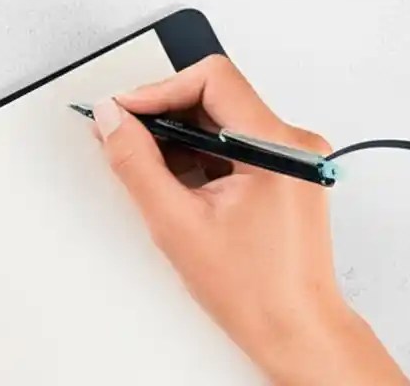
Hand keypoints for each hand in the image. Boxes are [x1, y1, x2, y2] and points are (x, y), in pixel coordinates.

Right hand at [93, 55, 406, 385]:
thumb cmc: (256, 291)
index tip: (124, 111)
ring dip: (179, 137)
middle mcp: (292, 144)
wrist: (296, 330)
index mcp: (277, 146)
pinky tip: (175, 183)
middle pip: (215, 96)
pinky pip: (232, 144)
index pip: (212, 79)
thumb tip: (113, 120)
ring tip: (147, 168)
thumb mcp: (177, 223)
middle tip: (124, 135)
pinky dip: (198, 155)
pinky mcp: (283, 173)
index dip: (159, 89)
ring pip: (221, 121)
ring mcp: (291, 159)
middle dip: (164, 112)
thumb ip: (137, 163)